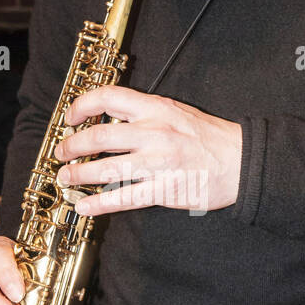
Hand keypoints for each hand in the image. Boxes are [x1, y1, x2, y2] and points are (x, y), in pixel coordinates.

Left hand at [54, 86, 241, 216]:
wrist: (242, 161)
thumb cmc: (210, 137)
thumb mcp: (177, 111)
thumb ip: (146, 112)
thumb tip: (110, 116)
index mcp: (156, 108)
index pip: (108, 97)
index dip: (82, 106)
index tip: (70, 117)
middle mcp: (154, 132)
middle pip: (99, 136)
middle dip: (72, 146)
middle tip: (62, 153)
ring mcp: (158, 163)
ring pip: (106, 167)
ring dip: (79, 174)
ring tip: (66, 178)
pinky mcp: (164, 190)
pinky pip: (124, 197)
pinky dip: (99, 203)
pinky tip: (84, 206)